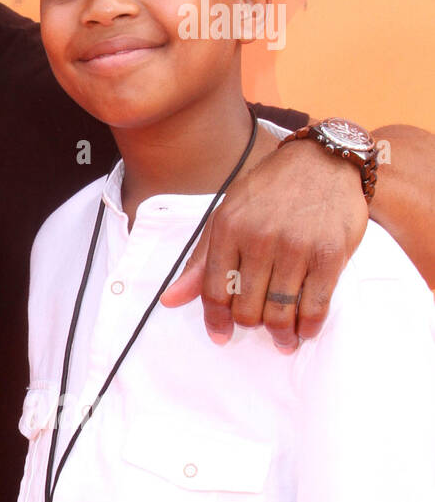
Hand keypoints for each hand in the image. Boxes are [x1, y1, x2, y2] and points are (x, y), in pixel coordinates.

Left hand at [161, 138, 366, 349]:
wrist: (321, 161)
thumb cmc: (269, 191)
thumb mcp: (226, 216)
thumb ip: (201, 261)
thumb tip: (171, 300)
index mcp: (228, 229)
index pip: (213, 290)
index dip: (215, 320)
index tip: (219, 335)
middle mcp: (259, 239)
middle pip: (247, 306)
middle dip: (249, 324)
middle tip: (257, 327)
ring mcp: (296, 248)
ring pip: (280, 311)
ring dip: (280, 334)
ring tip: (282, 339)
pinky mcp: (330, 255)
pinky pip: (316, 305)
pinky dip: (308, 325)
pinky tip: (304, 329)